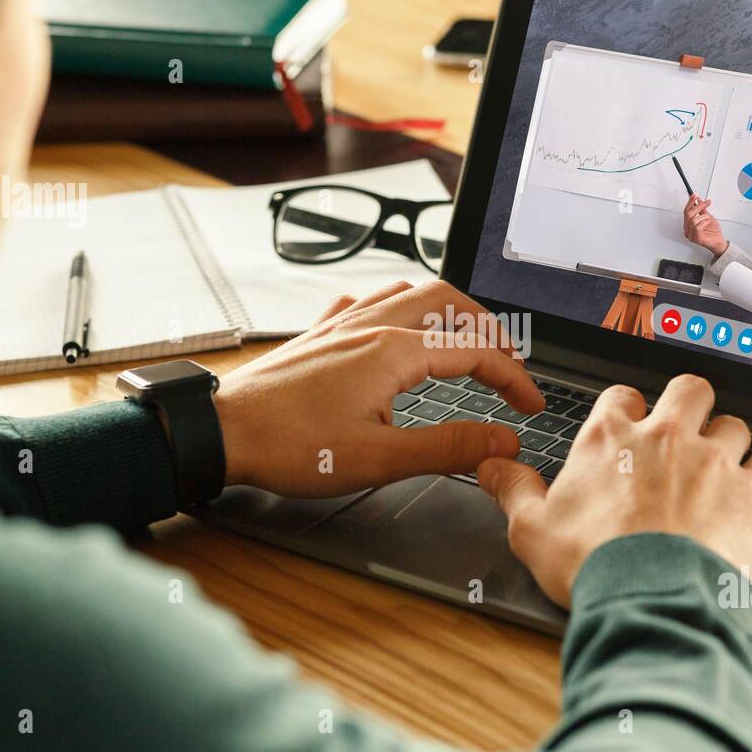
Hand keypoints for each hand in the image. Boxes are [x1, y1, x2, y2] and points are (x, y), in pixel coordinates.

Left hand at [212, 281, 544, 496]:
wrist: (220, 432)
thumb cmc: (290, 446)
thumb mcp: (380, 458)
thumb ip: (449, 447)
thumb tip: (502, 441)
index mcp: (393, 351)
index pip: (474, 351)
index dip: (513, 377)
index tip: (530, 406)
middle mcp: (370, 326)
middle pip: (449, 302)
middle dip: (489, 328)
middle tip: (509, 362)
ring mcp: (341, 325)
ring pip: (409, 293)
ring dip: (448, 310)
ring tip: (465, 337)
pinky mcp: (318, 336)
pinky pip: (367, 301)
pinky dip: (397, 307)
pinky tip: (393, 326)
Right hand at [477, 376, 751, 607]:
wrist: (653, 597)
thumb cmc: (593, 565)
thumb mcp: (531, 529)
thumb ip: (513, 489)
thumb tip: (492, 467)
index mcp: (610, 438)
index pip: (620, 397)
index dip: (625, 412)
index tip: (625, 430)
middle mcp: (665, 437)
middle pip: (688, 390)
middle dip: (688, 404)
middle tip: (683, 430)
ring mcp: (712, 460)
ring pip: (733, 425)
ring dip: (726, 442)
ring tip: (717, 468)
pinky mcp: (750, 491)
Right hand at [682, 194, 727, 256]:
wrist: (719, 241)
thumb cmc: (713, 231)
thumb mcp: (708, 216)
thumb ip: (702, 209)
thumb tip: (698, 200)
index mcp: (688, 224)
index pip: (686, 211)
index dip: (690, 202)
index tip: (694, 195)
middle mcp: (687, 230)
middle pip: (688, 214)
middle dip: (698, 207)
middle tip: (706, 203)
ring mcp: (691, 235)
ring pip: (693, 220)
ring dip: (704, 217)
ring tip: (709, 219)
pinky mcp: (696, 239)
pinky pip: (698, 227)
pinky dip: (705, 223)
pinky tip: (707, 224)